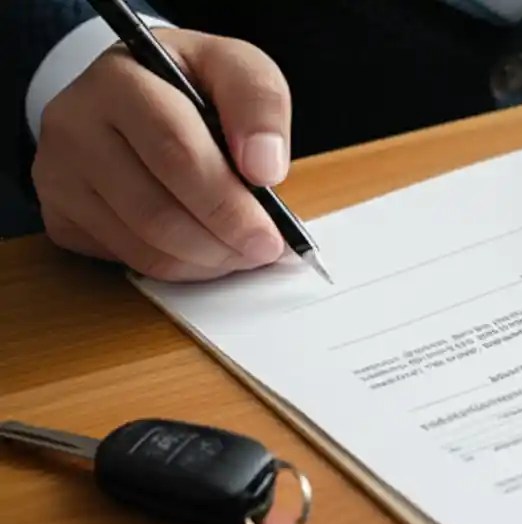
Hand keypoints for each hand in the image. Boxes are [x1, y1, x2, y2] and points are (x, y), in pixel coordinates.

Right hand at [32, 29, 291, 280]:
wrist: (134, 92)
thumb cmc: (189, 83)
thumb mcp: (234, 68)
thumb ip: (260, 102)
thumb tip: (264, 169)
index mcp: (119, 80)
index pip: (175, 153)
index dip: (229, 202)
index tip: (272, 231)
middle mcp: (74, 126)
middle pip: (157, 211)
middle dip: (223, 239)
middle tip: (263, 249)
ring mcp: (58, 175)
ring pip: (144, 245)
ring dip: (206, 260)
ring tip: (242, 250)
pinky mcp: (60, 214)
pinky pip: (128, 260)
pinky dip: (180, 267)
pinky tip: (206, 250)